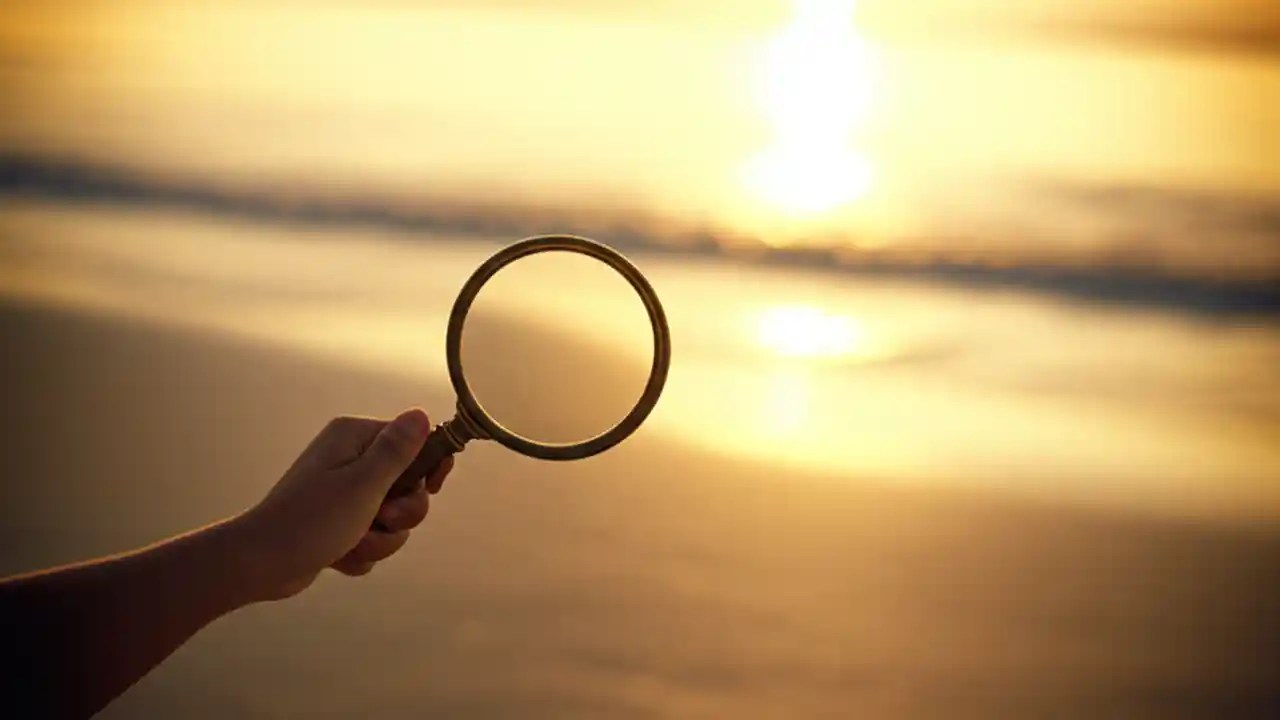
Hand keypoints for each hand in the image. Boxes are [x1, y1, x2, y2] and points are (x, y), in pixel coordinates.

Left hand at [238, 409, 452, 600]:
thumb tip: (420, 414)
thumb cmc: (311, 520)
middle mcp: (350, 458)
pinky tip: (340, 555)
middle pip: (408, 485)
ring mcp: (343, 491)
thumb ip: (397, 451)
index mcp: (354, 437)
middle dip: (400, 515)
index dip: (428, 467)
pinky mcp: (339, 520)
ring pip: (392, 517)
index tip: (431, 488)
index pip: (413, 441)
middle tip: (382, 520)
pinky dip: (363, 550)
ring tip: (354, 544)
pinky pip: (373, 535)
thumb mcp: (364, 484)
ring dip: (381, 539)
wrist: (260, 564)